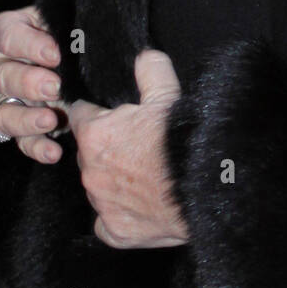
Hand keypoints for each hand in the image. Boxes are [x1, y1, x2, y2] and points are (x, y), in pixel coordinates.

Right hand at [0, 6, 63, 162]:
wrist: (77, 55)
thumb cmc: (69, 32)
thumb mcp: (65, 22)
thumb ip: (69, 26)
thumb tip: (84, 36)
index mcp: (7, 34)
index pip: (8, 36)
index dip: (29, 46)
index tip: (55, 54)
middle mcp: (0, 67)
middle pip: (4, 76)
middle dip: (29, 82)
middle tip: (55, 86)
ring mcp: (7, 99)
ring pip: (4, 113)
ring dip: (26, 119)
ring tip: (50, 120)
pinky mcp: (20, 126)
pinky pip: (21, 141)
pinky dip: (37, 148)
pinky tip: (54, 152)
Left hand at [69, 50, 187, 248]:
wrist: (207, 186)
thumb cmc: (185, 140)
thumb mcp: (169, 95)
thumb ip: (150, 70)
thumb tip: (144, 55)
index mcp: (96, 135)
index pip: (80, 116)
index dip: (96, 114)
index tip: (110, 116)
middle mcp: (91, 171)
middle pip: (87, 154)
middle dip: (105, 148)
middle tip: (134, 145)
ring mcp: (102, 204)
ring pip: (97, 187)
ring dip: (112, 180)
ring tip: (142, 175)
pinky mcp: (117, 232)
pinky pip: (106, 223)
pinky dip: (118, 215)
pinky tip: (136, 206)